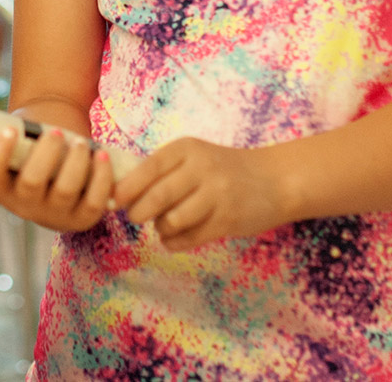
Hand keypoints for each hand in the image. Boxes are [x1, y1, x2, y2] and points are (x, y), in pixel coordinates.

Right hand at [0, 126, 114, 233]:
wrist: (62, 166)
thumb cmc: (27, 154)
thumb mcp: (4, 154)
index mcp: (2, 191)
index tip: (9, 131)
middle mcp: (26, 207)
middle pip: (30, 185)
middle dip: (44, 157)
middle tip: (53, 132)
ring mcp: (57, 215)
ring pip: (65, 191)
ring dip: (75, 164)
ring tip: (81, 142)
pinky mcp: (85, 217)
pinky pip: (95, 201)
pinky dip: (101, 177)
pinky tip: (100, 155)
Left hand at [111, 138, 289, 250]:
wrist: (275, 180)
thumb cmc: (224, 170)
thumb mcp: (195, 158)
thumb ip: (163, 171)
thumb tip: (118, 193)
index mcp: (187, 149)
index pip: (148, 168)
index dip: (127, 187)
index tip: (116, 200)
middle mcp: (201, 168)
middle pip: (157, 196)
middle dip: (138, 212)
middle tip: (135, 217)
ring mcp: (216, 195)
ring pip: (172, 220)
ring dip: (160, 228)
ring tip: (164, 225)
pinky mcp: (227, 220)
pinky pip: (189, 238)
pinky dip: (174, 242)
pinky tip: (175, 237)